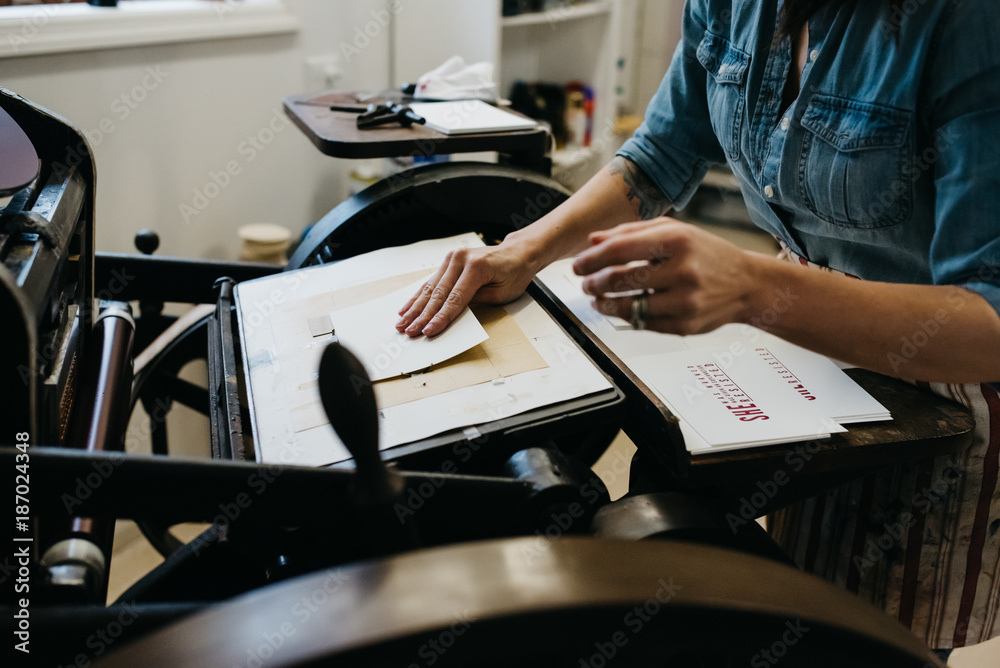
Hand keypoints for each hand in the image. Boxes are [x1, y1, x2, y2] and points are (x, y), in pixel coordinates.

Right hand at [396, 241, 538, 336]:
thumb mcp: (501, 294)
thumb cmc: (514, 273)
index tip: (428, 332)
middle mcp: (461, 259)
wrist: (518, 252)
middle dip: (422, 316)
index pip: (455, 299)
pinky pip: (431, 281)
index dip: (440, 318)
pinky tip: (406, 307)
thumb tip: (451, 316)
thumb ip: (475, 303)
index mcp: (477, 267)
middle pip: (438, 294)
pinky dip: (418, 296)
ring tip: (402, 323)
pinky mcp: (449, 261)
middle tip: (409, 331)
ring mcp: (453, 258)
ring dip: (414, 308)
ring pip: (430, 288)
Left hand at [573, 218, 759, 334]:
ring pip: (629, 306)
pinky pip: (644, 323)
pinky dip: (625, 315)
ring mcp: (686, 301)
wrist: (747, 284)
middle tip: (585, 282)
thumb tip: (592, 240)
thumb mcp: (674, 232)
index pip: (621, 249)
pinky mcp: (685, 325)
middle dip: (594, 282)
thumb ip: (631, 232)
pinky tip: (619, 307)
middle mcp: (684, 270)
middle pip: (621, 279)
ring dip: (605, 303)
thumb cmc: (707, 254)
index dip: (592, 258)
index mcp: (678, 240)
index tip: (579, 264)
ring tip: (597, 297)